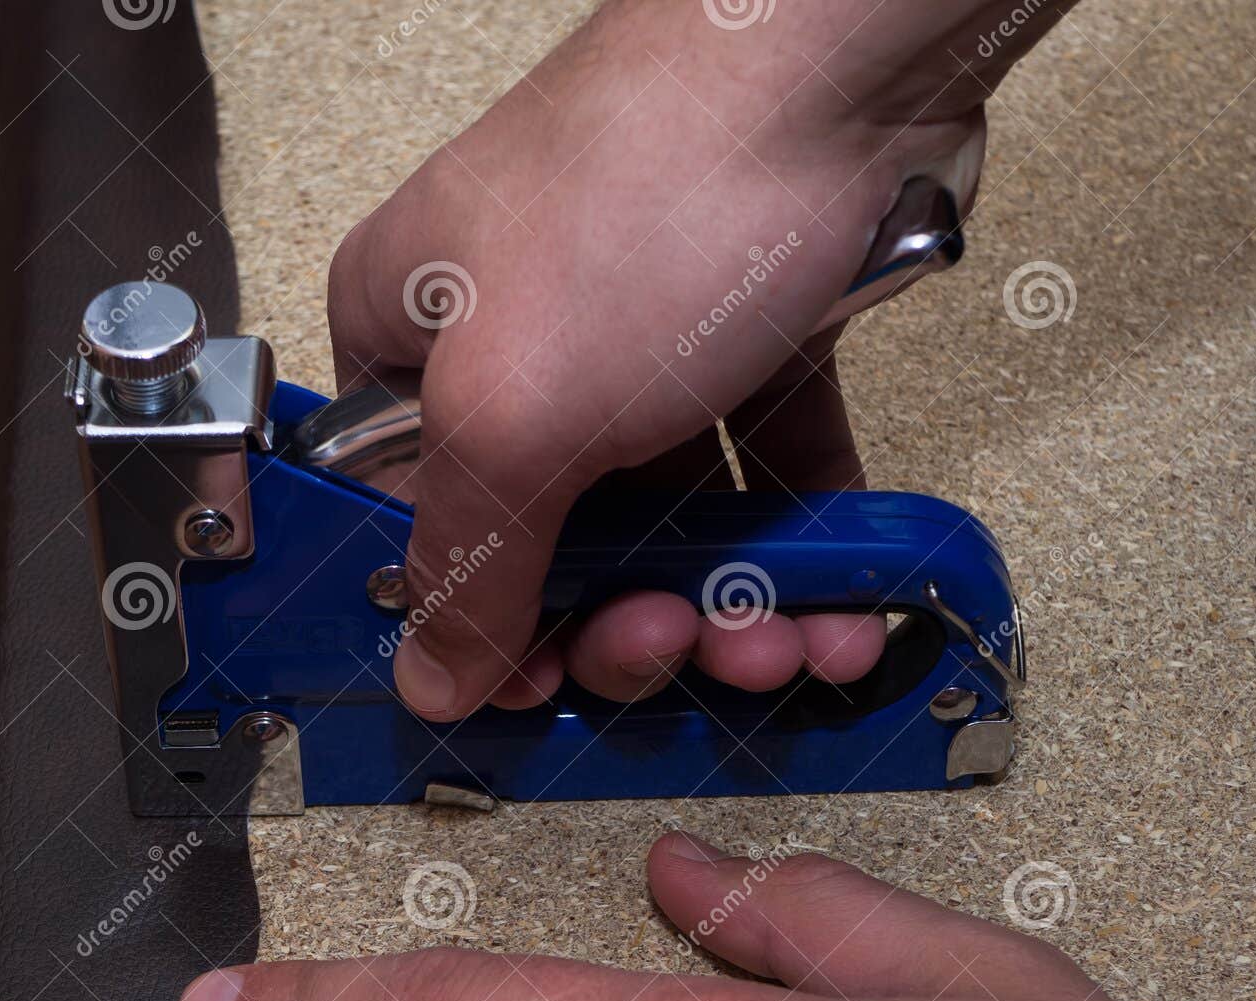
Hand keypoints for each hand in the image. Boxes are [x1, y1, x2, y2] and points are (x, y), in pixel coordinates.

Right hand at [326, 1, 1073, 717]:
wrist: (843, 63)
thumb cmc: (651, 201)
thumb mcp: (518, 414)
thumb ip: (470, 565)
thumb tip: (431, 678)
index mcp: (411, 346)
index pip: (413, 526)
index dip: (478, 622)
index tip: (547, 682)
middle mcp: (517, 351)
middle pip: (555, 547)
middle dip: (630, 625)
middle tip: (680, 644)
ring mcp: (635, 350)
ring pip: (667, 528)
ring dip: (726, 608)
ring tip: (784, 635)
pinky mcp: (745, 345)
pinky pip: (760, 481)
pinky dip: (795, 548)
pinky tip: (838, 601)